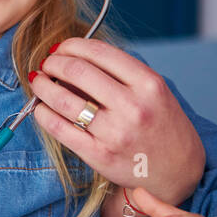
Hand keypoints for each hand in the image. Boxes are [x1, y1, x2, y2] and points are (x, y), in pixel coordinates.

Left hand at [29, 37, 204, 206]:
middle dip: (53, 63)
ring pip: (63, 99)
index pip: (99, 52)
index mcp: (149, 84)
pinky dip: (42, 113)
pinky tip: (40, 108)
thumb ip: (118, 74)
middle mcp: (133, 106)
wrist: (178, 170)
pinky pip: (59, 128)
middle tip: (46, 64)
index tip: (60, 48)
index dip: (71, 45)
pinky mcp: (99, 155)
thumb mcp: (152, 91)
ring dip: (42, 86)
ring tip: (38, 82)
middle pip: (77, 71)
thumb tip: (71, 57)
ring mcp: (115, 133)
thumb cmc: (161, 125)